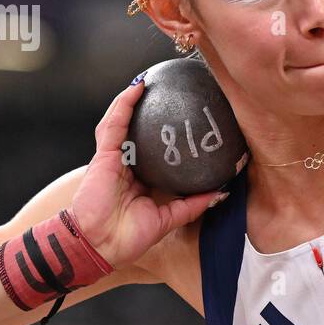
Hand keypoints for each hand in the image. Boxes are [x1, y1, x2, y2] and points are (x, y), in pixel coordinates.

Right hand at [70, 77, 237, 266]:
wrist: (101, 245)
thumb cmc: (129, 237)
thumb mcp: (169, 218)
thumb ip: (194, 204)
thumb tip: (221, 192)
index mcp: (141, 178)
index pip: (155, 149)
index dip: (166, 132)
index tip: (186, 117)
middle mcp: (127, 164)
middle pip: (138, 129)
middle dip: (149, 108)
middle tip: (169, 89)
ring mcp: (114, 157)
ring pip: (123, 120)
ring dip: (134, 98)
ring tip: (150, 79)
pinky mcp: (103, 154)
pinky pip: (114, 124)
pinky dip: (124, 104)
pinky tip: (137, 87)